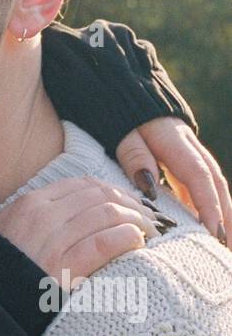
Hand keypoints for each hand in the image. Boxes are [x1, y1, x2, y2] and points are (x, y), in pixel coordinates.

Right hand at [0, 176, 158, 284]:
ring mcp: (53, 241)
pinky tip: (138, 243)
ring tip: (149, 231)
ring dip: (136, 220)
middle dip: (131, 204)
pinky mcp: (64, 269)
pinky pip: (105, 243)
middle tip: (149, 217)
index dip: (112, 190)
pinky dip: (127, 238)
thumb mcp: (3, 231)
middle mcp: (43, 216)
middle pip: (100, 196)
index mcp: (29, 204)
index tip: (128, 202)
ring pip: (107, 215)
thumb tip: (64, 214)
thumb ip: (31, 217)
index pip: (82, 185)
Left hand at [116, 118, 229, 243]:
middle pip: (216, 183)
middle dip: (228, 217)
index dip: (209, 206)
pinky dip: (206, 205)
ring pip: (213, 184)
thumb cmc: (116, 111)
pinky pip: (200, 183)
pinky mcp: (183, 156)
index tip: (215, 233)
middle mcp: (189, 145)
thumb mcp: (119, 133)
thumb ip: (134, 157)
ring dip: (223, 213)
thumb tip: (151, 189)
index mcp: (175, 140)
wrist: (119, 86)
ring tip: (225, 244)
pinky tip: (204, 226)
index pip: (198, 176)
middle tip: (229, 248)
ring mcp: (189, 150)